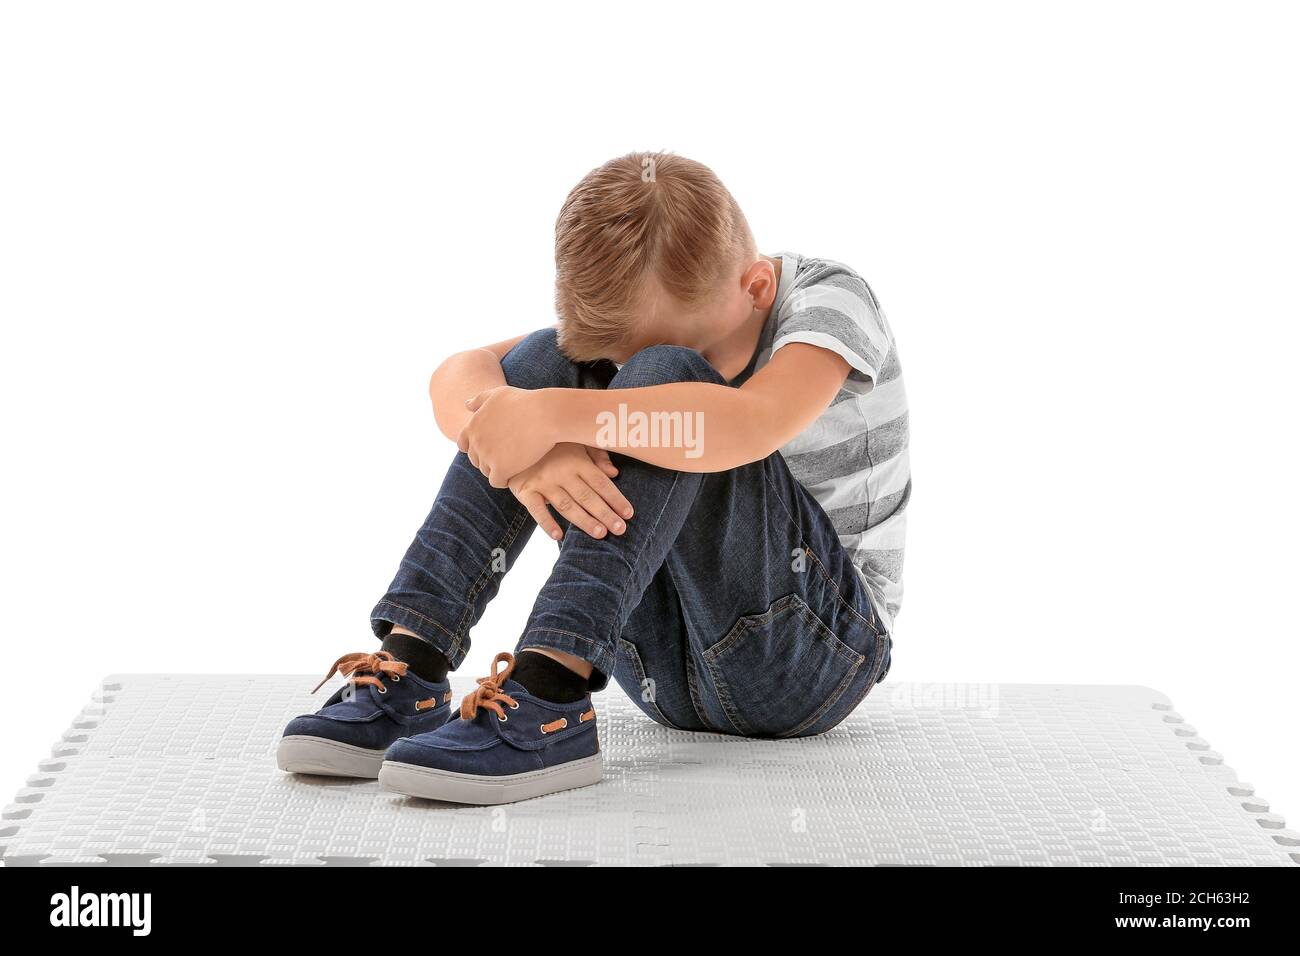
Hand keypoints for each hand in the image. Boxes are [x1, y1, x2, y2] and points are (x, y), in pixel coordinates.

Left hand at [457, 386, 554, 486]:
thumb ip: (480, 400)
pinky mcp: (501, 469)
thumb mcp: (499, 394)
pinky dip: (504, 480)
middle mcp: (476, 441)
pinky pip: (496, 482)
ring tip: (513, 464)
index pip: (463, 444)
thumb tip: (466, 404)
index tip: (492, 447)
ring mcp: (487, 456)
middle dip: (488, 459)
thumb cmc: (525, 401)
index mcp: (473, 425)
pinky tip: (516, 473)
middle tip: (507, 456)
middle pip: (476, 459)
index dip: (476, 447)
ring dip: (497, 470)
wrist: (544, 414)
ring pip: (486, 471)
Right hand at [508, 443, 633, 539]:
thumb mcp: (575, 441)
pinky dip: (546, 523)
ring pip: (567, 505)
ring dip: (584, 520)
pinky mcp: (525, 490)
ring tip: (600, 533)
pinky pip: (536, 509)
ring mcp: (542, 482)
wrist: (512, 434)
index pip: (601, 483)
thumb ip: (596, 455)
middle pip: (588, 496)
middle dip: (606, 514)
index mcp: (577, 460)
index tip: (629, 513)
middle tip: (621, 529)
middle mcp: (562, 472)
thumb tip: (614, 473)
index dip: (616, 498)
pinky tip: (558, 536)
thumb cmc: (550, 442)